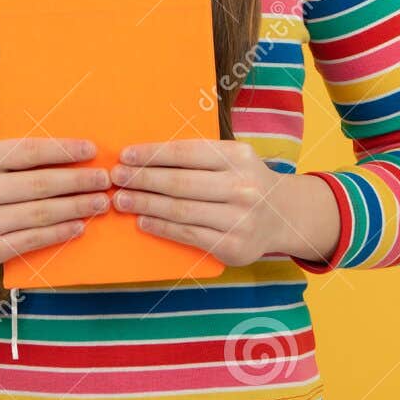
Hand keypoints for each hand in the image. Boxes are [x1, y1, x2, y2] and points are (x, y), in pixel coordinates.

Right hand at [0, 138, 112, 268]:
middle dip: (79, 181)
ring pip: (41, 214)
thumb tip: (73, 153)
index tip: (92, 150)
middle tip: (105, 180)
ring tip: (100, 203)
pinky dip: (60, 233)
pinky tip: (79, 226)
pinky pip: (32, 240)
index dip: (64, 150)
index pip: (30, 151)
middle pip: (40, 184)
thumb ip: (18, 155)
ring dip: (77, 208)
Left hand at [110, 139, 322, 267]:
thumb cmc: (244, 180)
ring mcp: (240, 219)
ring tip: (122, 200)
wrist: (282, 215)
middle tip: (116, 178)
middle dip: (142, 179)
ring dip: (145, 205)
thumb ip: (197, 156)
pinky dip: (162, 227)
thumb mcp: (232, 158)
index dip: (152, 154)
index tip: (125, 155)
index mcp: (238, 157)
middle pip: (180, 183)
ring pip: (181, 210)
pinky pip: (189, 235)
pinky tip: (143, 221)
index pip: (186, 153)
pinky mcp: (234, 246)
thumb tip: (143, 156)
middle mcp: (242, 187)